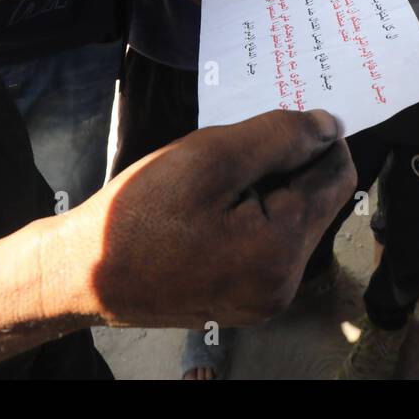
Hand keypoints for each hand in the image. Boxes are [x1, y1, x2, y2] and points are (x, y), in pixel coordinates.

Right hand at [47, 109, 355, 328]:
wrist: (81, 273)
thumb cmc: (137, 213)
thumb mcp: (210, 158)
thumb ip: (278, 137)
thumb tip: (329, 125)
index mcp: (280, 253)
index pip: (337, 177)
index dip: (317, 138)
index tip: (282, 118)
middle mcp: (282, 286)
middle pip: (317, 200)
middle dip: (287, 165)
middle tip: (232, 150)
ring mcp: (262, 298)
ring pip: (293, 219)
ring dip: (267, 187)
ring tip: (215, 182)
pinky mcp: (243, 299)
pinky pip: (269, 242)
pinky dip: (251, 213)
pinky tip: (210, 206)